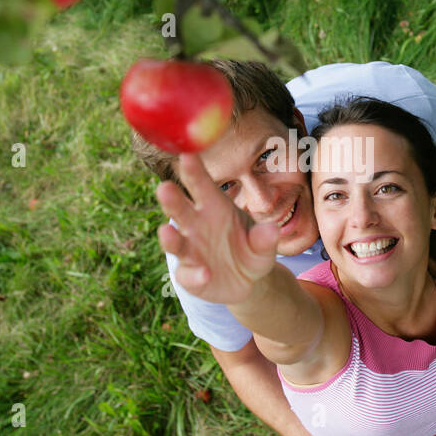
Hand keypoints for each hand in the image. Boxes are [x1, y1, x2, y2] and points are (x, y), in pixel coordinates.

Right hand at [156, 153, 280, 305]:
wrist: (249, 281)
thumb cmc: (253, 250)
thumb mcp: (264, 244)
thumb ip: (265, 238)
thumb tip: (271, 231)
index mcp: (214, 207)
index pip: (201, 185)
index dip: (193, 170)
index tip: (186, 155)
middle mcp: (196, 225)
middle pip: (180, 208)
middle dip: (171, 198)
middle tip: (164, 187)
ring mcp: (190, 250)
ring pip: (175, 240)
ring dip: (169, 237)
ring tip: (167, 232)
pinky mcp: (189, 275)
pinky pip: (187, 273)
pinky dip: (194, 274)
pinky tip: (205, 274)